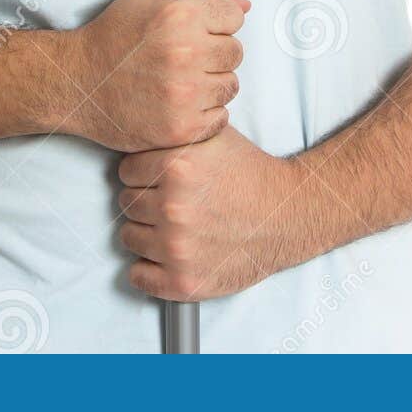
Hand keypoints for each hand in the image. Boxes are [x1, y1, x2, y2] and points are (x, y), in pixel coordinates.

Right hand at [60, 0, 247, 152]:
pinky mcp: (182, 127)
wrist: (79, 81)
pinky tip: (182, 102)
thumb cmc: (112, 36)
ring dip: (212, 82)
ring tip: (183, 78)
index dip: (218, 21)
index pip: (235, 16)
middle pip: (235, 51)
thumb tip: (243, 3)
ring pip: (231, 85)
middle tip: (190, 55)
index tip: (203, 28)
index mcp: (180, 14)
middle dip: (216, 51)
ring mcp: (186, 93)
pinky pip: (220, 116)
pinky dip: (205, 111)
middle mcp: (186, 52)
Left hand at [118, 125, 307, 301]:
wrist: (285, 216)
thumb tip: (139, 131)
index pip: (126, 170)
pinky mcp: (184, 281)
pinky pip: (138, 276)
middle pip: (126, 202)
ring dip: (145, 231)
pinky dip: (147, 267)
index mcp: (177, 167)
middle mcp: (174, 208)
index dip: (141, 172)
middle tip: (168, 201)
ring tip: (171, 225)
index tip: (156, 178)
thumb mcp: (213, 136)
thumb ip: (174, 133)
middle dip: (143, 200)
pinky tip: (166, 254)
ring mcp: (177, 247)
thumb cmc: (249, 176)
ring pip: (128, 236)